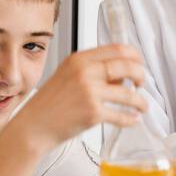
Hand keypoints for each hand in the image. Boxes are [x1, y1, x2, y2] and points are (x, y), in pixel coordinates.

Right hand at [10, 43, 147, 149]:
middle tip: (141, 84)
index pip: (117, 49)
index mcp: (79, 59)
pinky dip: (131, 119)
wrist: (33, 126)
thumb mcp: (66, 76)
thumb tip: (120, 76)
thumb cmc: (48, 105)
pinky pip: (121, 115)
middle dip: (141, 76)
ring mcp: (89, 92)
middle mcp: (85, 72)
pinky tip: (133, 120)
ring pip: (128, 94)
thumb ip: (91, 71)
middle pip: (127, 67)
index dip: (135, 57)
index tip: (139, 64)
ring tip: (142, 106)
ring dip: (140, 101)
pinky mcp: (93, 112)